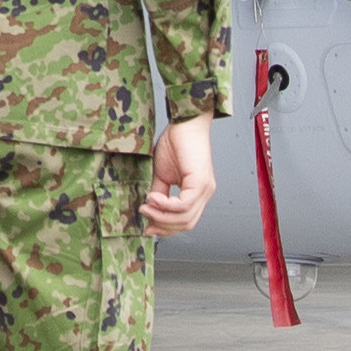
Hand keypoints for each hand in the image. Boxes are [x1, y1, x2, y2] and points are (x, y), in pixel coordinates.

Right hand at [141, 115, 217, 234]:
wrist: (185, 122)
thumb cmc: (176, 142)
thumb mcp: (162, 174)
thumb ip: (159, 193)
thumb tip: (150, 210)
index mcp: (197, 193)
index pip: (185, 221)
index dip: (166, 228)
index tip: (148, 226)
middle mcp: (205, 193)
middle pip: (186, 224)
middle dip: (162, 225)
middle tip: (145, 214)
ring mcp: (205, 189)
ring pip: (185, 217)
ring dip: (162, 216)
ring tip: (147, 205)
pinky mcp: (200, 182)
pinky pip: (183, 205)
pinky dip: (166, 205)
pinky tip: (154, 197)